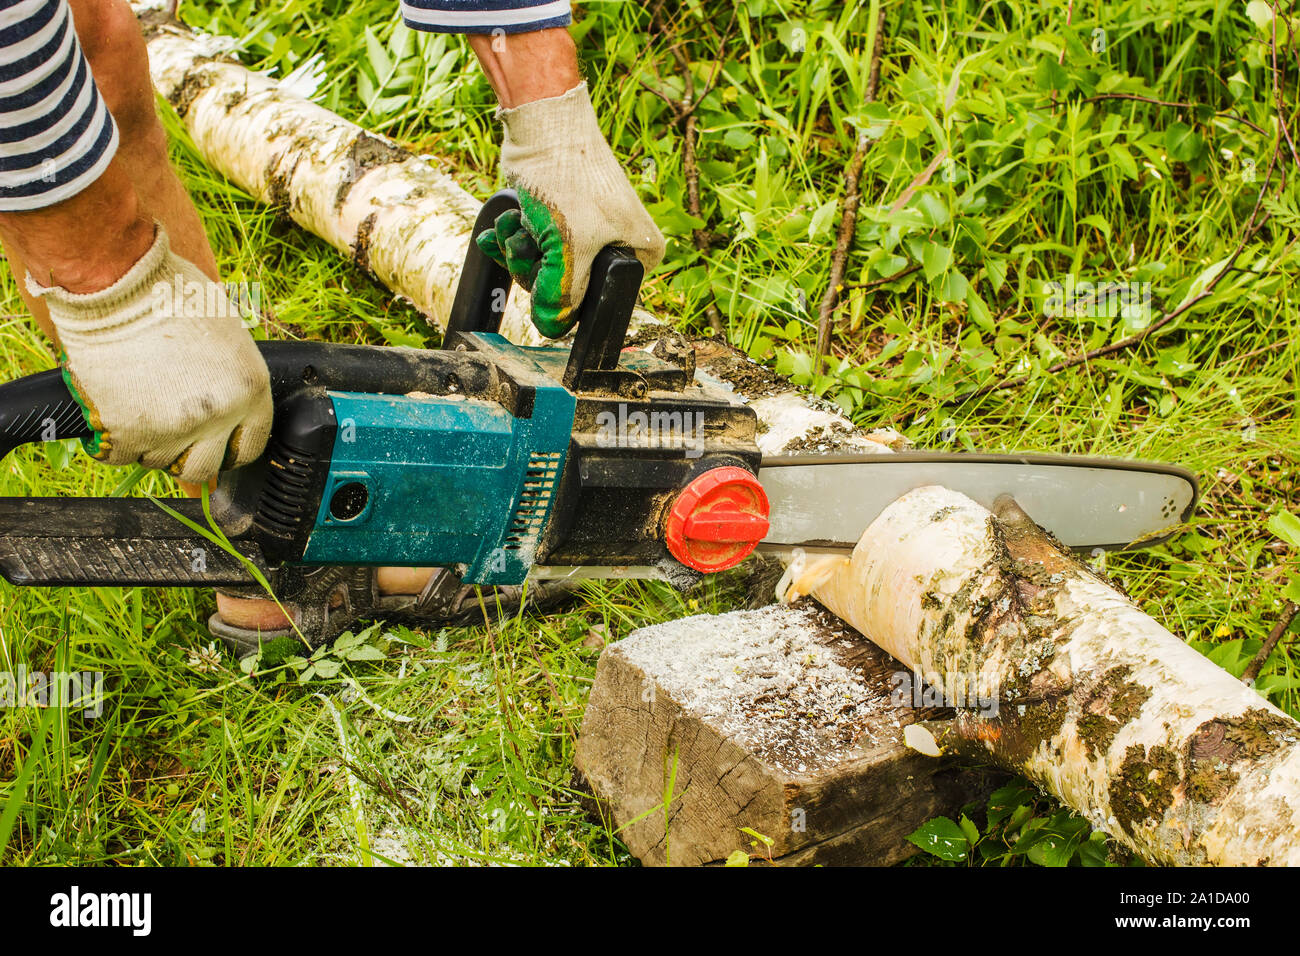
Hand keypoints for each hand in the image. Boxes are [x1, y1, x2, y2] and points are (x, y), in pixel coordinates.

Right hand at [26, 223, 272, 482]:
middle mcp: (218, 416)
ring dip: (148, 444)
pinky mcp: (127, 432)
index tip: (215, 444)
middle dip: (187, 454)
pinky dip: (114, 442)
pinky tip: (114, 412)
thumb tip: (227, 402)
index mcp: (251, 389)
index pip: (250, 444)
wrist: (119, 285)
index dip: (230, 447)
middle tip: (170, 432)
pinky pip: (119, 456)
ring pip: (159, 463)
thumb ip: (231, 376)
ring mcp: (172, 429)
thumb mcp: (227, 333)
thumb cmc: (172, 293)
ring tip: (138, 407)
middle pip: (203, 467)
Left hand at [475, 82, 664, 336]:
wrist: (543, 122)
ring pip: (546, 268)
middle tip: (526, 244)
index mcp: (641, 255)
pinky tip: (504, 224)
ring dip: (519, 250)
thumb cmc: (567, 177)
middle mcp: (620, 246)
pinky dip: (515, 237)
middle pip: (568, 288)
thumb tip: (552, 328)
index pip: (600, 304)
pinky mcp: (561, 220)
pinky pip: (535, 246)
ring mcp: (589, 233)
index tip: (544, 277)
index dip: (565, 298)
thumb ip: (561, 297)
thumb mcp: (569, 248)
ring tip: (514, 225)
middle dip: (534, 268)